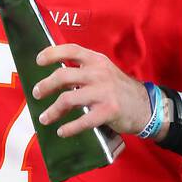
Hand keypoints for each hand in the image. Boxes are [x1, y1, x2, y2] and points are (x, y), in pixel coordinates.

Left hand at [31, 44, 169, 138]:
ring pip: (68, 99)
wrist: (144, 106)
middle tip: (36, 93)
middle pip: (63, 75)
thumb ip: (83, 71)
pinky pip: (82, 121)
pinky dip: (69, 128)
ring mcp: (103, 92)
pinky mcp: (107, 111)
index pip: (71, 50)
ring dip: (52, 111)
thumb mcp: (104, 72)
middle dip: (45, 86)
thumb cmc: (118, 89)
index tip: (38, 61)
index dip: (52, 53)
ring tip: (44, 118)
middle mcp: (99, 73)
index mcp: (97, 60)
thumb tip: (55, 78)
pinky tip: (62, 131)